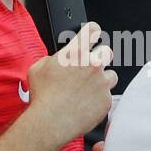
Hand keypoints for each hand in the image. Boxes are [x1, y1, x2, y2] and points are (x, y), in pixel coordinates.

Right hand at [25, 23, 115, 146]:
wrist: (51, 120)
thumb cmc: (43, 96)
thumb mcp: (38, 68)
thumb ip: (54, 59)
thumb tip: (59, 60)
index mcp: (75, 53)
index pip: (92, 31)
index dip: (92, 31)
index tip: (93, 33)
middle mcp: (92, 65)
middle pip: (107, 52)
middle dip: (101, 57)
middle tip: (92, 66)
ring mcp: (102, 82)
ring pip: (112, 75)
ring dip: (103, 79)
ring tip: (88, 89)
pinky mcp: (107, 99)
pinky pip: (108, 95)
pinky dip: (100, 98)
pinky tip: (87, 103)